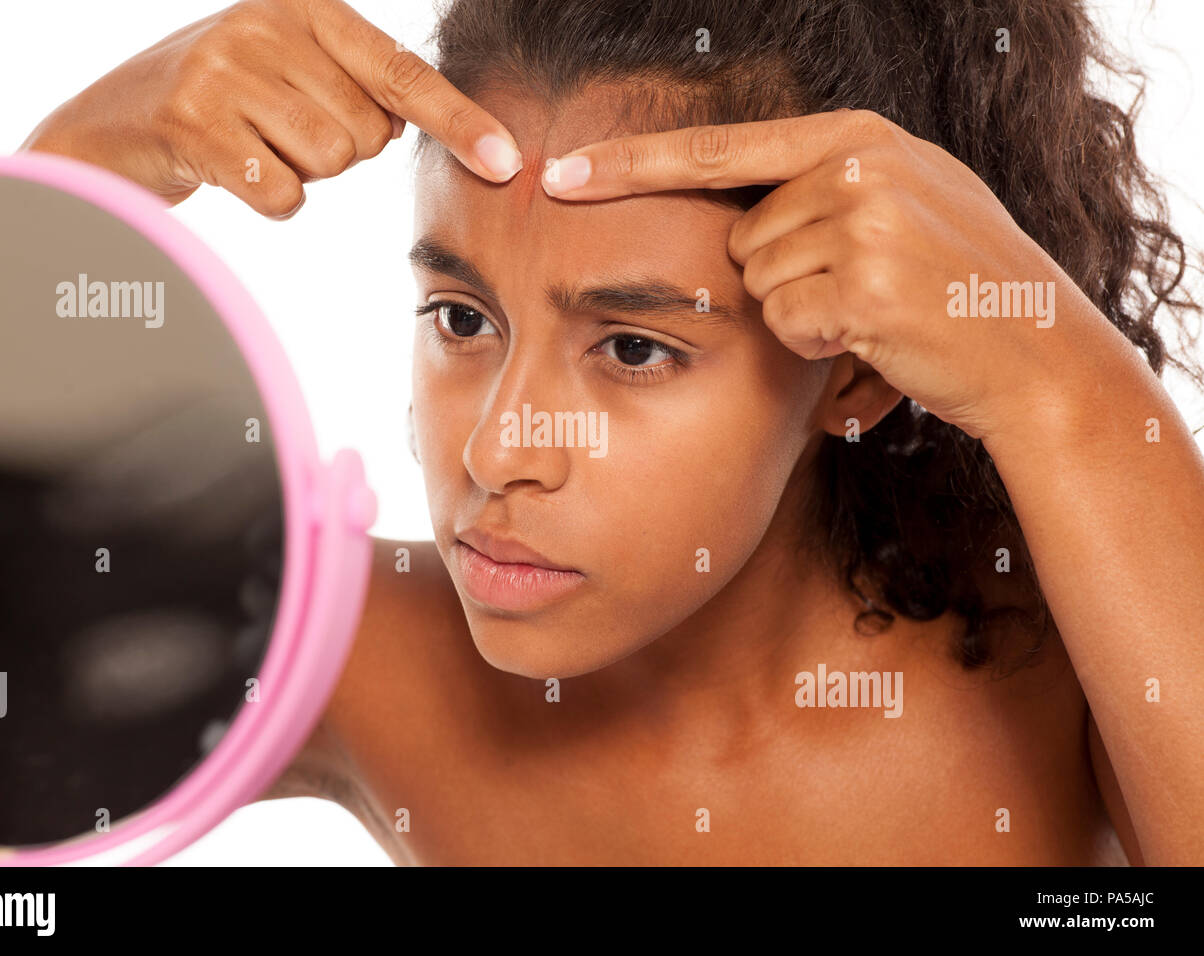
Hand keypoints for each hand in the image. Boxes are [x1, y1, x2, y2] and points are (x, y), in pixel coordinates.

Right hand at [21, 0, 522, 218]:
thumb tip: (407, 124)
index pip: (402, 72)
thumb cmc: (226, 102)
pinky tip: (231, 168)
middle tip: (278, 128)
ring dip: (299, 174)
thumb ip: (356, 84)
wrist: (114, 123)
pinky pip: (283, 194)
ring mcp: (225, 69)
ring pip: (327, 165)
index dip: (459, 121)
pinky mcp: (193, 121)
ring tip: (252, 143)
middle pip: (366, 136)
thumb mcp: (291, 68)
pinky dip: (269, 200)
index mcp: (306, 6)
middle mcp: (268, 25)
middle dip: (335, 150)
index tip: (507, 162)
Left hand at [540, 109, 1107, 440]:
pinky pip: (787, 322)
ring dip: (802, 316)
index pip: (719, 148)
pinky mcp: (866, 278)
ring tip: (876, 316)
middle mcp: (860, 163)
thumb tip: (736, 223)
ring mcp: (865, 217)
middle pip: (740, 237)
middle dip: (780, 280)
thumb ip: (823, 195)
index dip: (632, 164)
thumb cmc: (959, 296)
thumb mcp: (903, 211)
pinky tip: (878, 339)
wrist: (1037, 355)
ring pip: (759, 284)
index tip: (559, 172)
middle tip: (860, 295)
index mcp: (860, 137)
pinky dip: (820, 346)